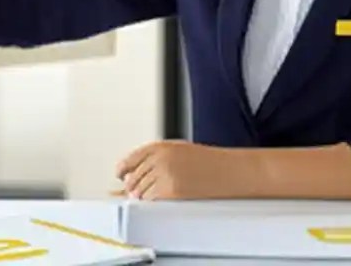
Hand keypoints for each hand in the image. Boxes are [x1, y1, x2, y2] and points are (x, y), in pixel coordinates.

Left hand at [115, 140, 249, 199]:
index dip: (123, 168)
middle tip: (137, 192)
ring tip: (154, 196)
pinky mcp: (171, 191)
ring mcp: (165, 175)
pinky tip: (160, 201)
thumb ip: (157, 159)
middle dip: (133, 186)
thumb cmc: (210, 163)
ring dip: (143, 196)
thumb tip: (134, 174)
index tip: (120, 174)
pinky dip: (151, 204)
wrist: (230, 171)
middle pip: (133, 178)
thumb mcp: (180, 152)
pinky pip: (151, 201)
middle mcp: (160, 159)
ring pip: (140, 191)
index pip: (131, 159)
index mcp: (161, 147)